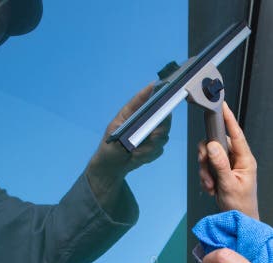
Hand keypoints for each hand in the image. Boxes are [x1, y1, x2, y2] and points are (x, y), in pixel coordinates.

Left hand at [85, 83, 170, 210]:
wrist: (112, 167)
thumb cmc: (110, 146)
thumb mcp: (115, 131)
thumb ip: (132, 123)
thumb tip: (146, 118)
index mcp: (131, 113)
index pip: (144, 98)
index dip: (154, 91)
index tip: (161, 85)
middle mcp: (143, 121)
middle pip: (162, 117)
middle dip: (159, 128)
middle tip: (153, 136)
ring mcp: (150, 134)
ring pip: (163, 136)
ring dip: (150, 147)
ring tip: (135, 153)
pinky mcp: (154, 147)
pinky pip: (159, 149)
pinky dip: (149, 155)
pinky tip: (137, 157)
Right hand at [198, 102, 258, 219]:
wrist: (239, 220)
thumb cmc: (241, 205)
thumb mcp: (229, 184)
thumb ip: (220, 164)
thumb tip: (213, 146)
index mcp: (245, 160)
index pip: (237, 134)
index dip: (229, 119)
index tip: (222, 106)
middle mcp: (238, 159)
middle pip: (216, 144)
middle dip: (207, 159)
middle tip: (207, 173)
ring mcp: (229, 165)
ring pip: (209, 156)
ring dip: (205, 171)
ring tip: (211, 185)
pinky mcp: (222, 172)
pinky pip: (208, 167)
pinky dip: (206, 177)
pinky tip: (211, 188)